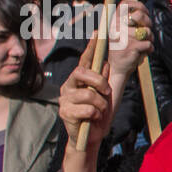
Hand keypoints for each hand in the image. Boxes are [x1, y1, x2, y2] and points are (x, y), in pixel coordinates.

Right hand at [61, 36, 113, 153]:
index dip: (91, 47)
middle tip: (107, 92)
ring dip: (101, 105)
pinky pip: (87, 109)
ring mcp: (65, 99)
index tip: (98, 33)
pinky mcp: (65, 113)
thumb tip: (104, 63)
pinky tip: (91, 119)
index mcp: (79, 80)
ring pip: (88, 94)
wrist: (90, 138)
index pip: (85, 61)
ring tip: (99, 112)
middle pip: (82, 72)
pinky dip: (95, 115)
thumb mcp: (105, 97)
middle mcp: (69, 86)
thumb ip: (103, 81)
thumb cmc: (98, 116)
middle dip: (99, 81)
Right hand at [107, 0, 153, 79]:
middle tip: (146, 31)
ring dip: (149, 39)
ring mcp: (124, 36)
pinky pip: (149, 44)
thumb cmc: (122, 47)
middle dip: (148, 23)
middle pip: (139, 15)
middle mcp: (116, 26)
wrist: (117, 66)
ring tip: (142, 44)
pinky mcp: (132, 46)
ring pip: (147, 31)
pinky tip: (142, 52)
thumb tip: (143, 12)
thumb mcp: (122, 31)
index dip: (138, 5)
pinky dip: (149, 49)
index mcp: (113, 20)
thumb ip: (131, 21)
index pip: (125, 4)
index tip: (144, 12)